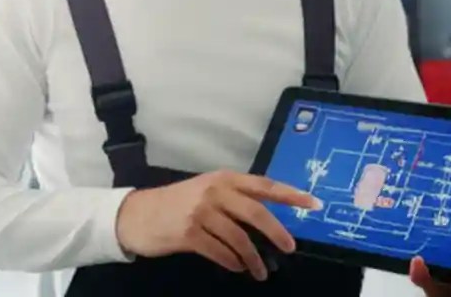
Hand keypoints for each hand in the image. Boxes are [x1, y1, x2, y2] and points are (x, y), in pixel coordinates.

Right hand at [114, 170, 321, 280]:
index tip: (313, 204)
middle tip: (290, 247)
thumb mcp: (205, 191)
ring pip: (239, 238)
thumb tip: (268, 219)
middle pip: (255, 212)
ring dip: (253, 258)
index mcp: (222, 178)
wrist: (137, 215)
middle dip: (277, 232)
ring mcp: (200, 213)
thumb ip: (233, 199)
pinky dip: (233, 262)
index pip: (263, 185)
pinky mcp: (189, 234)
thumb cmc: (176, 204)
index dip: (290, 194)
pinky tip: (238, 268)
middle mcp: (213, 192)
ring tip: (260, 271)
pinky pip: (220, 252)